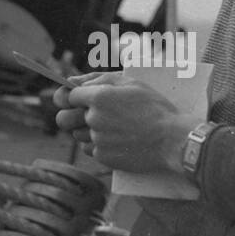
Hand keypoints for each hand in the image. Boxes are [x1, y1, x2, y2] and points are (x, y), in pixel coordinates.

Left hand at [53, 73, 189, 174]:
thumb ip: (98, 79)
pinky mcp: (103, 157)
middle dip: (72, 115)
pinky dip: (100, 145)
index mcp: (99, 97)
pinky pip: (91, 150)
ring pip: (78, 135)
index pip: (68, 96)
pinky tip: (118, 140)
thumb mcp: (131, 83)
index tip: (82, 99)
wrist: (171, 139)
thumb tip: (72, 81)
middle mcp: (94, 119)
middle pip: (62, 119)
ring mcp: (97, 139)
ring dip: (89, 131)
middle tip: (89, 115)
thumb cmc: (154, 107)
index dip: (75, 96)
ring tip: (113, 128)